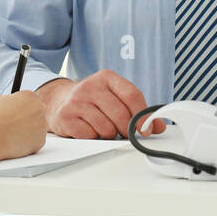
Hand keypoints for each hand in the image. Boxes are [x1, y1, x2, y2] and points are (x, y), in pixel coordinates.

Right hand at [0, 92, 46, 159]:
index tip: (13, 113)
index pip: (30, 101)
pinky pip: (34, 142)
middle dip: (26, 119)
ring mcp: (42, 125)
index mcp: (30, 96)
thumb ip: (2, 99)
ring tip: (11, 135)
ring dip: (27, 132)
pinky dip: (26, 144)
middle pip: (36, 114)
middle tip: (13, 125)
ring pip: (36, 129)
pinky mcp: (41, 141)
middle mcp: (40, 109)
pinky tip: (15, 143)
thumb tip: (2, 102)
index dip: (20, 108)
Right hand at [35, 70, 166, 138]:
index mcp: (107, 77)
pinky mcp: (66, 116)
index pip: (132, 95)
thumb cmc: (92, 101)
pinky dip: (93, 137)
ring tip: (102, 127)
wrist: (58, 101)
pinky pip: (90, 135)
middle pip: (121, 115)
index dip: (143, 116)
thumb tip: (158, 127)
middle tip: (124, 133)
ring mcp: (77, 100)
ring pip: (107, 128)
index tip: (147, 130)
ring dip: (109, 135)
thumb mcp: (114, 98)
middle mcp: (91, 86)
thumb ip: (137, 111)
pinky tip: (88, 129)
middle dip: (127, 130)